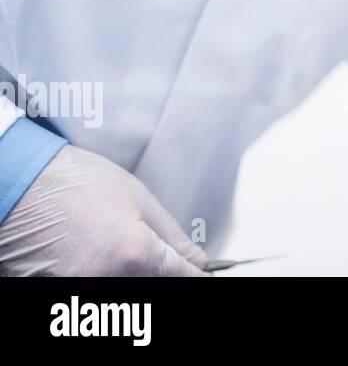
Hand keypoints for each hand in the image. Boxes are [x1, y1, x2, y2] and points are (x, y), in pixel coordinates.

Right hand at [0, 143, 209, 275]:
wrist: (19, 183)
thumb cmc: (74, 183)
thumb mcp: (138, 198)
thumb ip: (172, 236)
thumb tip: (197, 261)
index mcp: (135, 254)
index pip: (182, 278)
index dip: (195, 276)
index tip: (198, 273)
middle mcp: (108, 281)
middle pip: (153, 286)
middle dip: (159, 272)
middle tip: (146, 250)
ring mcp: (79, 292)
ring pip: (124, 293)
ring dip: (129, 274)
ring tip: (109, 245)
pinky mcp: (56, 294)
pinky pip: (93, 292)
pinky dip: (100, 276)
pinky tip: (90, 254)